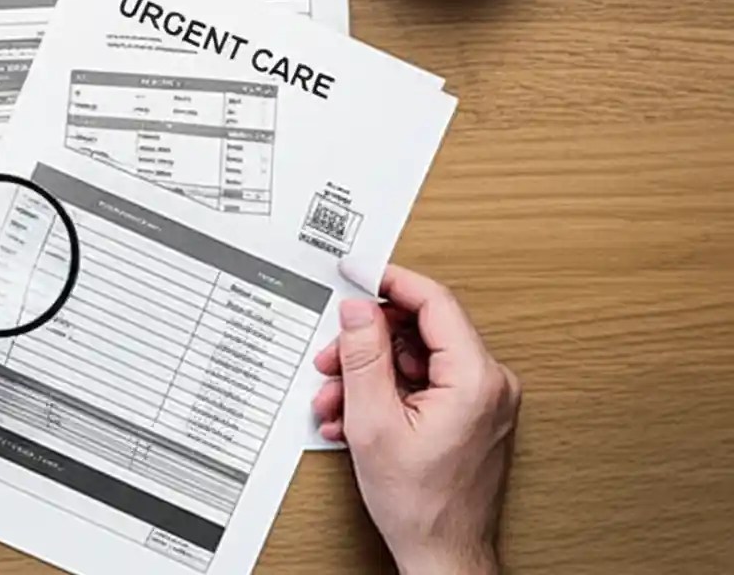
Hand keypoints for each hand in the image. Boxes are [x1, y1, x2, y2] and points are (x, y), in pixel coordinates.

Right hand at [312, 264, 520, 574]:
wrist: (442, 554)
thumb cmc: (421, 505)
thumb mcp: (374, 422)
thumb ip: (363, 357)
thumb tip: (357, 310)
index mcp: (475, 378)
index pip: (433, 302)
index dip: (388, 281)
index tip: (357, 271)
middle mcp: (488, 383)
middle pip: (419, 331)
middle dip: (366, 344)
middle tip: (330, 360)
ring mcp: (481, 399)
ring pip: (415, 359)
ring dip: (368, 375)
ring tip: (337, 401)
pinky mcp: (469, 414)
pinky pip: (423, 384)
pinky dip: (385, 394)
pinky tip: (356, 417)